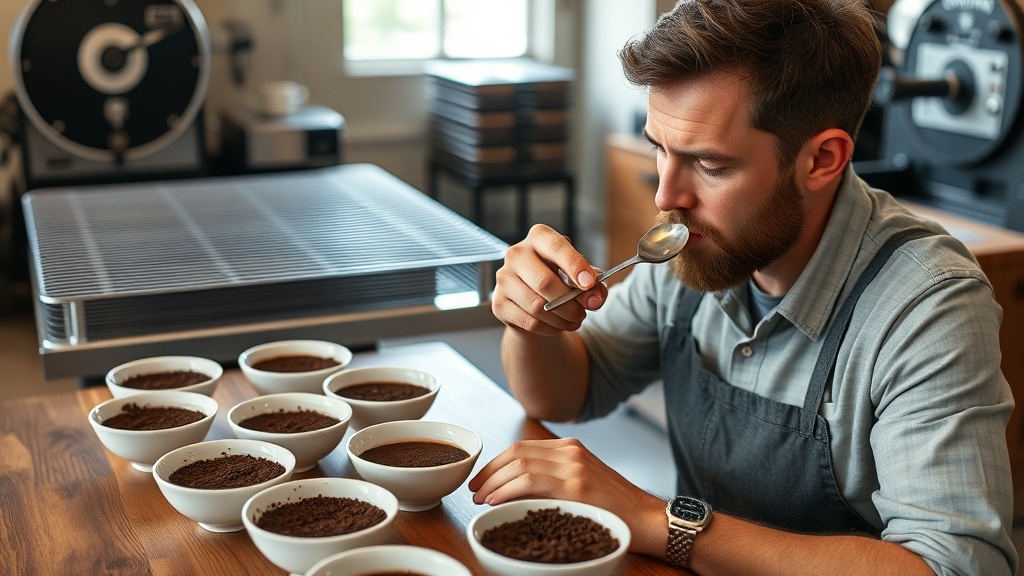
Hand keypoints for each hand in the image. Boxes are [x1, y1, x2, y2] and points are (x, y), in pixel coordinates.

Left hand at [472, 438, 655, 516]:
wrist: (649, 520)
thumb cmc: (616, 510)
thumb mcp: (582, 483)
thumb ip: (554, 478)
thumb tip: (514, 489)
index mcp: (570, 447)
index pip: (522, 448)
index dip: (495, 463)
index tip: (481, 481)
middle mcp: (571, 451)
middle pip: (516, 453)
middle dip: (488, 472)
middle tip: (473, 491)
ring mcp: (573, 466)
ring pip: (518, 465)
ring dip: (492, 483)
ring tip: (480, 499)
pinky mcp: (576, 485)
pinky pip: (529, 481)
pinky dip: (505, 490)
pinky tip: (494, 501)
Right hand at [492, 224, 607, 334]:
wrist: (534, 299)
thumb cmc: (560, 279)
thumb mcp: (581, 276)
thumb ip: (594, 284)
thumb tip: (594, 299)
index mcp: (539, 237)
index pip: (557, 247)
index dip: (574, 265)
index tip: (588, 284)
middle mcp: (517, 253)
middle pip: (545, 282)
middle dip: (570, 303)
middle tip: (583, 312)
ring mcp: (504, 278)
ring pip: (537, 306)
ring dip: (562, 318)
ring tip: (574, 320)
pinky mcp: (498, 303)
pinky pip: (529, 321)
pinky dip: (550, 328)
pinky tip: (558, 325)